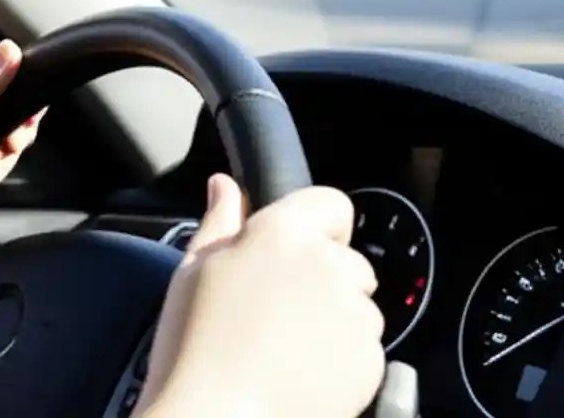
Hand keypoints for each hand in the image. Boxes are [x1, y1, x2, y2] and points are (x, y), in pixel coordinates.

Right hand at [136, 176, 384, 417]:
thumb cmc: (193, 349)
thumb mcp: (192, 274)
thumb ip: (219, 222)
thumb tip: (225, 186)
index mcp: (281, 234)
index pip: (330, 203)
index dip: (315, 228)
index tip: (291, 256)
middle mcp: (327, 265)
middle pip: (346, 260)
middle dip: (322, 281)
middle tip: (276, 313)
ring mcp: (354, 313)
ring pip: (358, 306)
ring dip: (333, 321)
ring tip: (284, 351)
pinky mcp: (371, 359)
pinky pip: (365, 348)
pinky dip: (342, 360)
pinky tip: (300, 375)